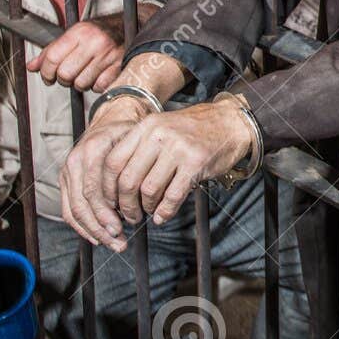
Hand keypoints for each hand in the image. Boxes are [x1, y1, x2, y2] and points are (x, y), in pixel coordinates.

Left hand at [27, 19, 126, 92]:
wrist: (128, 26)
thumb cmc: (97, 32)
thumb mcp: (72, 35)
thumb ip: (51, 51)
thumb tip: (32, 66)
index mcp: (79, 32)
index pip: (51, 57)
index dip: (46, 72)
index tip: (48, 76)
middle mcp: (93, 42)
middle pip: (65, 74)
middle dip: (63, 79)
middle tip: (68, 75)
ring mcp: (108, 55)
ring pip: (81, 83)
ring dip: (80, 83)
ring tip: (85, 74)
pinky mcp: (119, 66)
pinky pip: (99, 86)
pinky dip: (96, 85)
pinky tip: (98, 75)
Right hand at [57, 95, 150, 250]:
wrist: (112, 117)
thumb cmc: (130, 132)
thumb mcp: (138, 141)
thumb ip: (138, 166)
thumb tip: (146, 200)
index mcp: (94, 150)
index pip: (95, 190)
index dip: (107, 213)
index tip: (123, 228)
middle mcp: (76, 160)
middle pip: (84, 203)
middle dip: (101, 227)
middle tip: (120, 243)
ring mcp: (67, 170)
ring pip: (74, 210)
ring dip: (93, 231)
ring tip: (114, 243)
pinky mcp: (65, 180)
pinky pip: (68, 209)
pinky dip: (82, 226)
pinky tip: (97, 237)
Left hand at [102, 100, 253, 227]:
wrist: (231, 122)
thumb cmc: (195, 129)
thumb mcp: (162, 128)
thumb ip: (140, 148)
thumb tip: (118, 185)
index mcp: (145, 127)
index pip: (112, 161)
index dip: (107, 187)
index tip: (110, 201)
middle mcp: (158, 136)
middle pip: (128, 179)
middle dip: (125, 204)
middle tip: (129, 214)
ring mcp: (178, 149)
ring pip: (149, 190)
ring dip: (147, 208)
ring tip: (150, 212)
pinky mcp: (196, 163)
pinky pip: (173, 195)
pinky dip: (165, 211)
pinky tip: (163, 215)